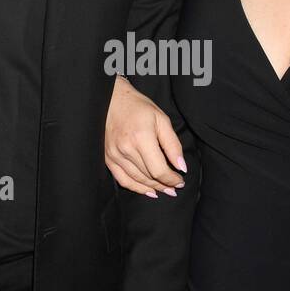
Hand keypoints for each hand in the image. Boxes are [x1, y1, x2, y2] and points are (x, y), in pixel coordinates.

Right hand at [105, 74, 186, 197]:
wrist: (110, 100)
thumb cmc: (137, 107)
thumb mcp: (161, 119)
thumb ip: (172, 144)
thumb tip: (181, 166)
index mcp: (141, 137)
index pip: (159, 170)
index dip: (171, 179)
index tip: (180, 181)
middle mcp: (126, 149)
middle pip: (149, 176)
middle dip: (165, 184)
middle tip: (175, 187)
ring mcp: (115, 155)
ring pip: (137, 180)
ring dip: (153, 188)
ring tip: (165, 190)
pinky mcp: (108, 158)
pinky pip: (123, 180)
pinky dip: (136, 188)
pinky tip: (148, 190)